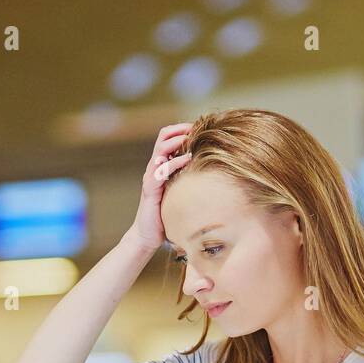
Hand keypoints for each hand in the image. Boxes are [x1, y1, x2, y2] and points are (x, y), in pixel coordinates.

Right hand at [127, 122, 193, 252]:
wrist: (148, 235)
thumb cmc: (166, 215)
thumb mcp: (180, 192)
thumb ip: (190, 180)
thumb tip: (215, 174)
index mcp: (161, 165)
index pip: (168, 138)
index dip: (182, 129)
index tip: (200, 127)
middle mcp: (154, 167)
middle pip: (163, 137)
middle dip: (180, 129)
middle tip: (196, 128)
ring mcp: (151, 177)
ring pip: (160, 149)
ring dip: (177, 141)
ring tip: (192, 139)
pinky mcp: (150, 189)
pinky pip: (160, 171)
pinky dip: (173, 163)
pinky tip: (188, 160)